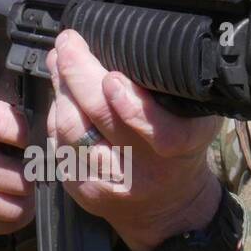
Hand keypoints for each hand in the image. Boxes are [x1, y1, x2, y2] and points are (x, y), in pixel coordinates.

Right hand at [0, 85, 33, 250]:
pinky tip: (3, 202)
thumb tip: (40, 119)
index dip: (29, 135)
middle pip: (20, 177)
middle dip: (31, 175)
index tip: (29, 141)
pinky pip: (2, 226)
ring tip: (20, 189)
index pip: (8, 126)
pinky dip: (10, 217)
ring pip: (17, 208)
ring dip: (26, 200)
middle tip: (30, 170)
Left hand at [45, 29, 221, 250]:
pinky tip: (60, 94)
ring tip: (59, 60)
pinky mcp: (81, 190)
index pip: (159, 132)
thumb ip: (177, 91)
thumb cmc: (180, 153)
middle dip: (78, 74)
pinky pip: (58, 144)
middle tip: (69, 43)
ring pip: (70, 130)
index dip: (130, 105)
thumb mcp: (196, 120)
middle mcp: (143, 171)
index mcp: (180, 150)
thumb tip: (131, 42)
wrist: (167, 208)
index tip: (112, 77)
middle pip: (101, 120)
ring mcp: (108, 183)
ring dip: (60, 89)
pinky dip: (54, 114)